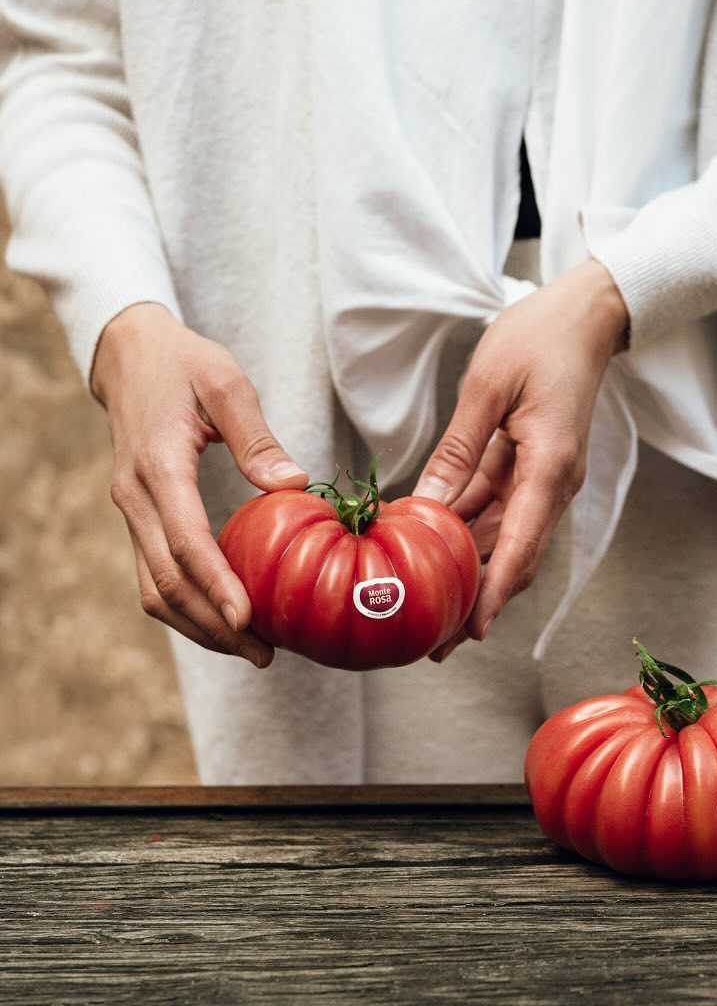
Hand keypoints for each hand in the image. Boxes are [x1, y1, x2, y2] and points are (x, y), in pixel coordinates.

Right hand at [90, 302, 307, 666]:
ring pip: (155, 588)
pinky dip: (188, 604)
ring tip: (251, 648)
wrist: (131, 354)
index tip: (249, 618)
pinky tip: (228, 617)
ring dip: (198, 624)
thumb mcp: (226, 384)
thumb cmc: (184, 364)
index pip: (184, 541)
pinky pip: (156, 574)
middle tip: (264, 654)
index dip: (216, 585)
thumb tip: (294, 484)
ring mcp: (132, 511)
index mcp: (159, 467)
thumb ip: (256, 437)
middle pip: (166, 581)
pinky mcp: (141, 517)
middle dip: (213, 624)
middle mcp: (135, 498)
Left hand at [414, 259, 628, 659]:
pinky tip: (438, 549)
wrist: (585, 316)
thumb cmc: (539, 337)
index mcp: (550, 464)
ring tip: (432, 607)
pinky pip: (503, 510)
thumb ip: (459, 448)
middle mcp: (555, 482)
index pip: (522, 543)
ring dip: (474, 572)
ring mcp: (549, 478)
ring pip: (508, 539)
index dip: (494, 592)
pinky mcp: (538, 468)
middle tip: (436, 643)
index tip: (471, 631)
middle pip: (516, 556)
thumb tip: (428, 505)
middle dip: (478, 600)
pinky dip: (473, 532)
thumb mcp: (488, 385)